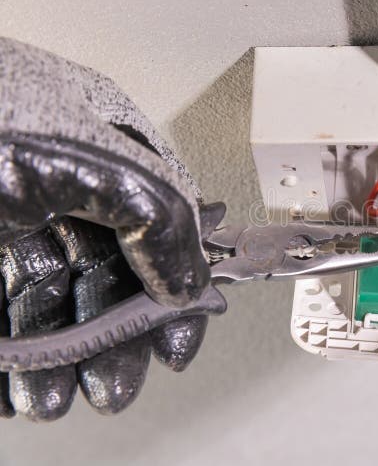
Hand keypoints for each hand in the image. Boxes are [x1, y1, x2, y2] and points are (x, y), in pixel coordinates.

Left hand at [0, 37, 214, 419]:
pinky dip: (8, 358)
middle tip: (114, 388)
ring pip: (51, 301)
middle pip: (108, 274)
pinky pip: (2, 314)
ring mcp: (9, 220)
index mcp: (100, 145)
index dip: (174, 288)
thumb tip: (188, 277)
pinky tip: (11, 390)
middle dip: (110, 341)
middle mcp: (59, 184)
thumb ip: (155, 211)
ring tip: (53, 402)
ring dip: (56, 362)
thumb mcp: (73, 155)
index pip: (161, 226)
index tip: (175, 344)